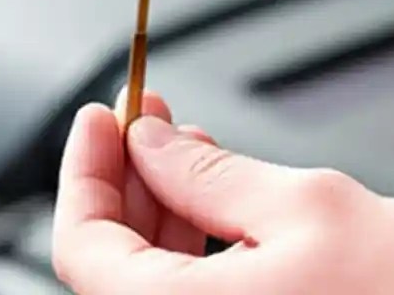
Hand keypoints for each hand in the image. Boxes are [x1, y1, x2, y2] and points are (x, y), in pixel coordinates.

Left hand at [52, 93, 393, 293]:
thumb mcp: (310, 206)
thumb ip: (211, 174)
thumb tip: (149, 142)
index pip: (83, 246)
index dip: (85, 170)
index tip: (101, 115)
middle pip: (114, 264)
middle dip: (127, 178)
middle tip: (146, 115)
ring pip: (157, 281)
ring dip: (162, 206)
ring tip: (186, 145)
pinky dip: (199, 244)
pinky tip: (221, 197)